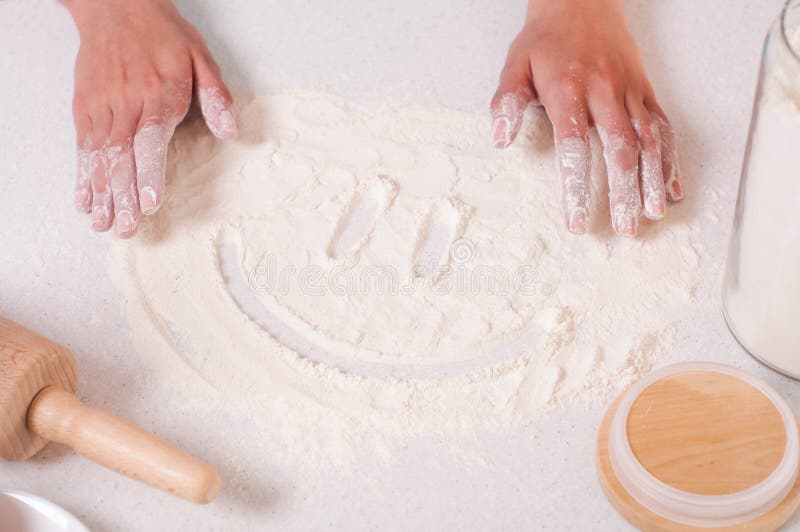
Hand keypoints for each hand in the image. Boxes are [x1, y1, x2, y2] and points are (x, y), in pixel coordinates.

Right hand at [63, 0, 236, 237]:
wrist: (116, 6)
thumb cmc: (163, 35)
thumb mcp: (200, 57)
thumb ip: (214, 96)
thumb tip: (231, 131)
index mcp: (159, 96)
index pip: (150, 141)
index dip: (148, 173)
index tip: (148, 203)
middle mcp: (127, 104)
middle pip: (122, 158)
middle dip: (123, 197)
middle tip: (126, 229)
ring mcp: (102, 106)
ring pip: (100, 157)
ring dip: (101, 194)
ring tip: (103, 225)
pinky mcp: (85, 107)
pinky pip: (82, 145)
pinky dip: (82, 175)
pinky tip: (84, 200)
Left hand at [490, 0, 682, 235]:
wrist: (581, 1)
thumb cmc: (545, 40)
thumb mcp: (516, 65)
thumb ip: (507, 102)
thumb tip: (498, 139)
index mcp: (570, 90)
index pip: (574, 146)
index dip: (577, 186)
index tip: (576, 220)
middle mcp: (605, 92)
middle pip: (620, 149)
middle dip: (624, 192)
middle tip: (626, 228)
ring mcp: (630, 92)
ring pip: (649, 140)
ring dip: (653, 179)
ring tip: (654, 213)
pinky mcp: (646, 91)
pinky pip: (664, 127)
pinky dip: (670, 159)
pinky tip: (672, 186)